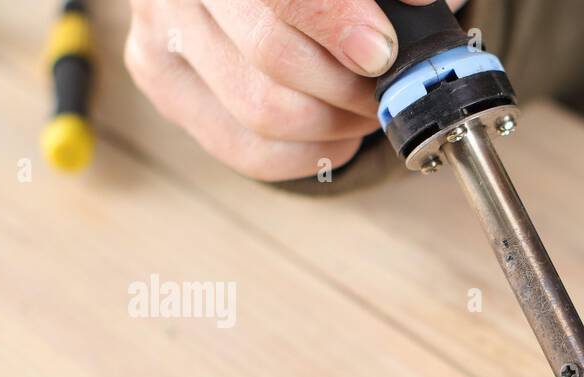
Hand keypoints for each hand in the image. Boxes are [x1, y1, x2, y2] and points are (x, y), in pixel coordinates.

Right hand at [124, 0, 462, 180]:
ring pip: (261, 109)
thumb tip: (424, 2)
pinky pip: (244, 148)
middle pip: (272, 55)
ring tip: (364, 110)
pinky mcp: (160, 78)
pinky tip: (339, 137)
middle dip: (347, 86)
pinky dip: (307, 154)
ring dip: (334, 123)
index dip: (334, 23)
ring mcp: (159, 28)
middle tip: (384, 89)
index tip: (381, 52)